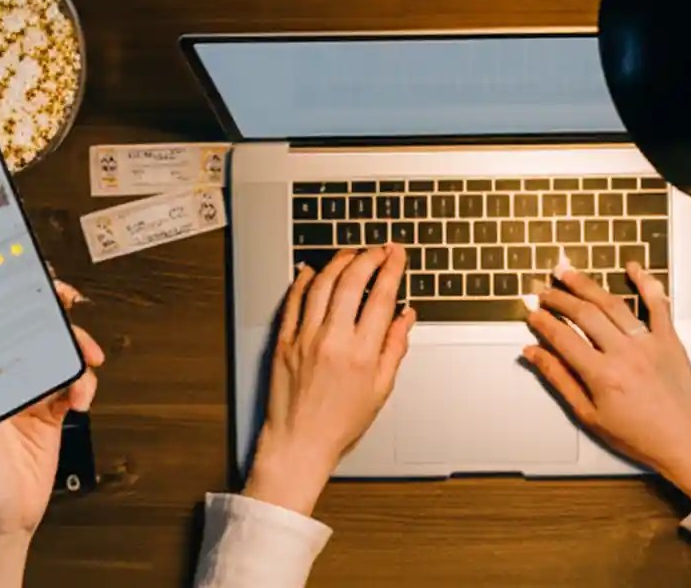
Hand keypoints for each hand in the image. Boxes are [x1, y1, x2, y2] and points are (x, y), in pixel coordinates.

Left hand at [0, 280, 102, 585]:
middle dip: (54, 315)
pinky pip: (73, 385)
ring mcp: (29, 393)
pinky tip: (81, 401)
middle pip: (32, 332)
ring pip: (58, 355)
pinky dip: (84, 386)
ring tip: (88, 366)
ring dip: (77, 353)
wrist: (6, 519)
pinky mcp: (52, 411)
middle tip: (70, 303)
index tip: (26, 280)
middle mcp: (2, 379)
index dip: (6, 299)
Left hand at [244, 244, 415, 514]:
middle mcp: (333, 340)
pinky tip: (312, 271)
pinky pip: (293, 301)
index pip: (381, 296)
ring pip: (321, 283)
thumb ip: (395, 347)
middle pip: (352, 281)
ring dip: (338, 262)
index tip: (397, 255)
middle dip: (368, 257)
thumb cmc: (340, 423)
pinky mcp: (284, 341)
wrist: (299, 442)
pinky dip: (303, 281)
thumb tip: (406, 315)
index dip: (392, 268)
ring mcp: (305, 338)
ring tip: (351, 254)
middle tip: (378, 249)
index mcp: (362, 353)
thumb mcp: (381, 389)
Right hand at [522, 263, 690, 501]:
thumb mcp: (589, 415)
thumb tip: (532, 354)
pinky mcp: (670, 339)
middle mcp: (624, 353)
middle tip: (543, 291)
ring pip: (613, 303)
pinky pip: (658, 304)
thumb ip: (560, 380)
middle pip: (584, 314)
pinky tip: (632, 267)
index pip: (563, 338)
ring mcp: (649, 342)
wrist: (687, 441)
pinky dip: (646, 282)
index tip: (531, 313)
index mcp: (602, 375)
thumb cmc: (639, 436)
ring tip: (568, 273)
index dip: (542, 323)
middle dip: (559, 299)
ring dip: (587, 285)